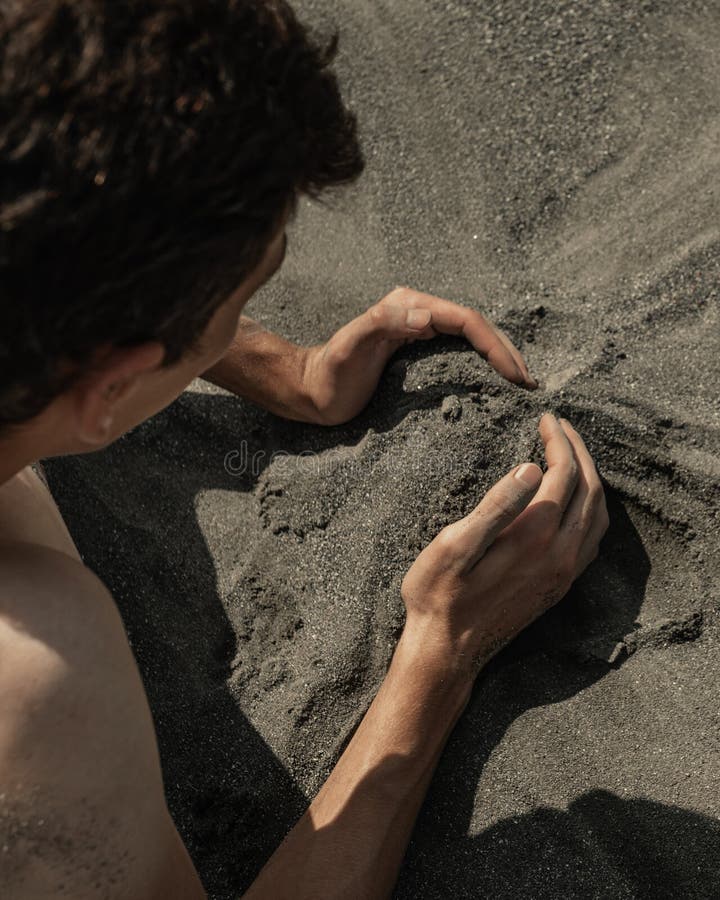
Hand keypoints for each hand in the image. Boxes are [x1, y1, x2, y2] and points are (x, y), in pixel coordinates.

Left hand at [301, 287, 536, 425]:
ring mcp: (418, 330)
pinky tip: (494, 385)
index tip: (515, 376)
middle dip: (506, 352)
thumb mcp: (350, 348)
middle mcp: (417, 312)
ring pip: (471, 339)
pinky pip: (458, 353)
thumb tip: (427, 316)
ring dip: (499, 357)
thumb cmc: (328, 376)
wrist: (308, 392)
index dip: (495, 346)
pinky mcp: (416, 351)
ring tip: (522, 384)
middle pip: (476, 327)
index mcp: (408, 306)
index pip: (466, 320)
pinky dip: (481, 366)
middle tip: (530, 384)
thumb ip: (382, 324)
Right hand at [400, 414, 608, 676]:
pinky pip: (592, 538)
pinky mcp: (560, 585)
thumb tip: (530, 468)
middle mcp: (561, 555)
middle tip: (559, 426)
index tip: (546, 417)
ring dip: (589, 477)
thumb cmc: (439, 595)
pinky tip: (574, 501)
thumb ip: (496, 506)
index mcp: (536, 537)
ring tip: (570, 454)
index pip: (563, 473)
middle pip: (589, 489)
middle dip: (578, 451)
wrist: (447, 650)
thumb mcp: (454, 545)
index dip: (558, 440)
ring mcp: (564, 573)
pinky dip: (591, 507)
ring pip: (597, 514)